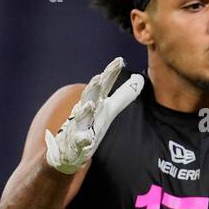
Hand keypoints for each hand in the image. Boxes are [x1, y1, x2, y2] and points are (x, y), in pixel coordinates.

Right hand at [44, 56, 143, 173]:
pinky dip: (82, 139)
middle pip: (90, 97)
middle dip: (94, 87)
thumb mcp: (109, 108)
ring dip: (85, 111)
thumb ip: (124, 95)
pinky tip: (85, 137)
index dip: (110, 73)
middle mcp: (86, 111)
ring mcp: (79, 126)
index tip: (119, 60)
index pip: (104, 85)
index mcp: (96, 102)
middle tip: (99, 77)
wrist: (68, 148)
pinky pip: (79, 141)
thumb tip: (140, 77)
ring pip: (81, 117)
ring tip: (90, 105)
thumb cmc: (90, 124)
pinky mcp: (76, 143)